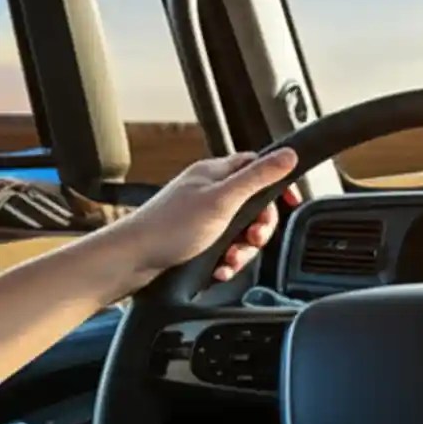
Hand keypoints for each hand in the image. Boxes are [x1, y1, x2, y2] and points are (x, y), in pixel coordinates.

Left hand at [114, 149, 299, 284]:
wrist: (131, 260)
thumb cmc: (169, 227)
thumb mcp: (223, 200)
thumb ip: (258, 178)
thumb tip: (289, 155)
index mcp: (215, 174)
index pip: (258, 167)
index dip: (278, 183)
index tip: (291, 202)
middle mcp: (209, 191)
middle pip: (254, 204)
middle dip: (259, 227)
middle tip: (254, 239)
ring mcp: (202, 216)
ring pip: (241, 230)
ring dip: (243, 249)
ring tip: (232, 259)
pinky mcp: (196, 239)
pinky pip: (226, 247)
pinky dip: (228, 260)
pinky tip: (220, 268)